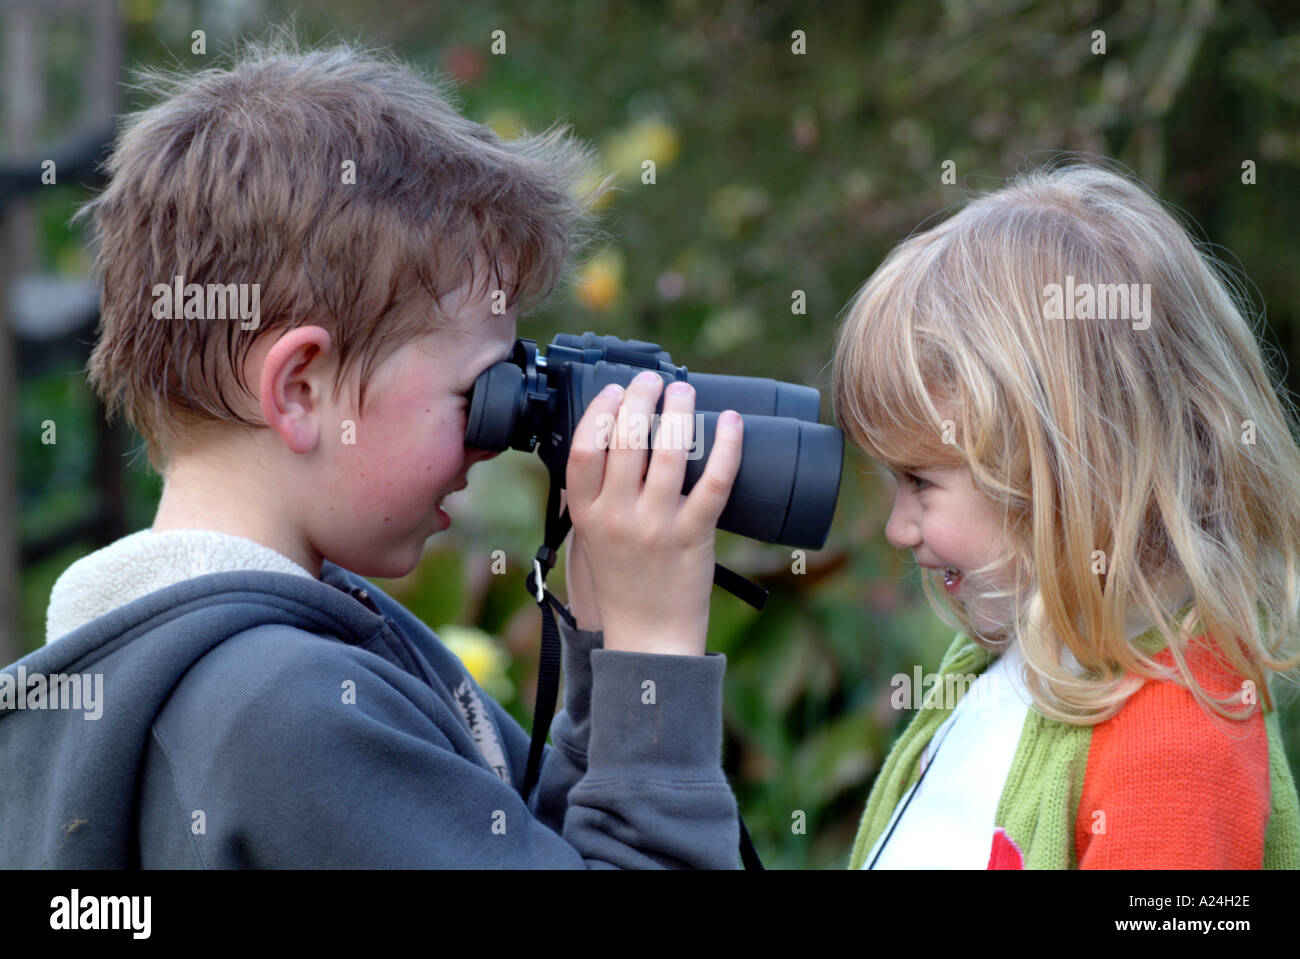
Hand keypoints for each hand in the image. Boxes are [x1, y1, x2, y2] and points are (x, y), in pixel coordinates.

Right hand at [564, 370, 743, 655]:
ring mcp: (657, 526)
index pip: (583, 450)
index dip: (599, 412)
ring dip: (679, 412)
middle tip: (653, 381)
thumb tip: (599, 445)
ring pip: (669, 453)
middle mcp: (618, 516)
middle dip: (640, 399)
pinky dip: (726, 447)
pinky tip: (731, 422)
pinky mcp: (694, 535)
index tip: (614, 390)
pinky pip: (714, 482)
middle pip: (626, 442)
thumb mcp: (590, 538)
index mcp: (587, 514)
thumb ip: (590, 497)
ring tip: (685, 392)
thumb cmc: (622, 584)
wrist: (650, 634)